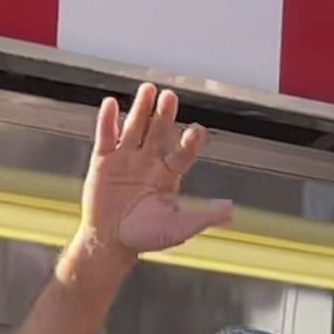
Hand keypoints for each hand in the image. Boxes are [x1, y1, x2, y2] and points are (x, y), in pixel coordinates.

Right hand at [76, 84, 231, 270]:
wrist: (111, 243)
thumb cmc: (146, 236)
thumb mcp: (179, 228)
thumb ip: (203, 217)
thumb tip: (230, 210)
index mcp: (169, 174)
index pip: (183, 152)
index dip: (190, 142)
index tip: (197, 130)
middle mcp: (149, 161)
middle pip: (159, 132)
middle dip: (165, 115)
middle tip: (170, 96)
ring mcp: (126, 159)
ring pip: (135, 128)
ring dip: (141, 109)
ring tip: (148, 89)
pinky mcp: (103, 161)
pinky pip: (106, 137)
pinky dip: (108, 121)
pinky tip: (112, 104)